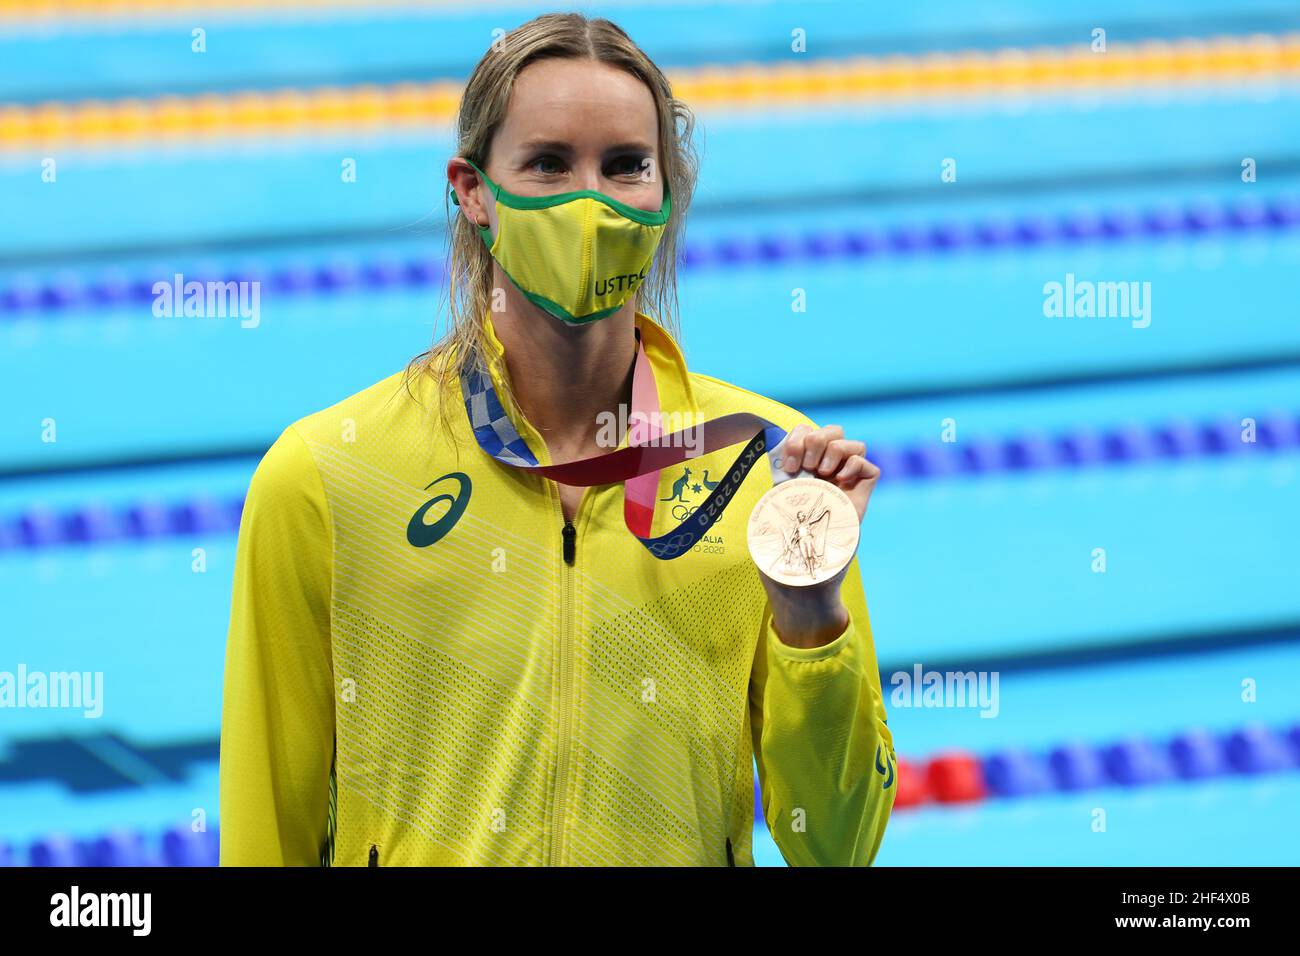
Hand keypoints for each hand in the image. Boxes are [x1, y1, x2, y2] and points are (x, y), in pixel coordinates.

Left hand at [759, 424, 880, 648]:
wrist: (804, 583)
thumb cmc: (783, 555)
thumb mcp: (770, 517)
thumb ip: (776, 490)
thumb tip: (772, 459)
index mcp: (800, 475)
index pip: (806, 435)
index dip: (798, 437)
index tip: (788, 464)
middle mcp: (823, 477)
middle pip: (831, 432)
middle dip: (816, 438)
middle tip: (805, 465)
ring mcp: (843, 488)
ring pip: (852, 444)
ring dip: (834, 449)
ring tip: (822, 474)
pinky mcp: (861, 501)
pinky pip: (869, 466)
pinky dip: (855, 464)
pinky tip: (839, 482)